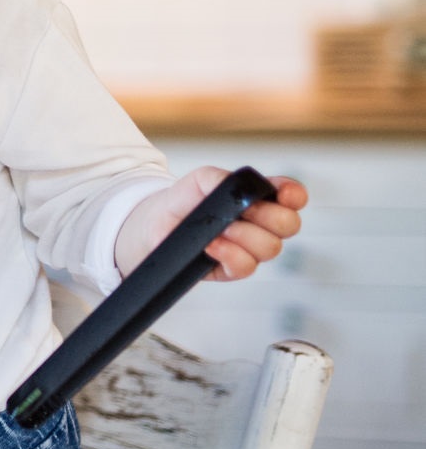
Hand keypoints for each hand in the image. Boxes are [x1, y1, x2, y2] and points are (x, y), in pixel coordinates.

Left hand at [114, 167, 308, 280]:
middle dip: (268, 217)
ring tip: (219, 230)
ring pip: (270, 248)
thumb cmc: (183, 200)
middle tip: (240, 212)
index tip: (283, 195)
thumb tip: (240, 191)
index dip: (295, 195)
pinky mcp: (232, 269)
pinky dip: (230, 254)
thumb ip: (223, 179)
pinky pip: (246, 267)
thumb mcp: (200, 179)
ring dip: (244, 236)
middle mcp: (261, 225)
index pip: (293, 197)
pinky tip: (211, 246)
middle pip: (289, 225)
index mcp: (260, 199)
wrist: (154, 225)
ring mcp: (249, 248)